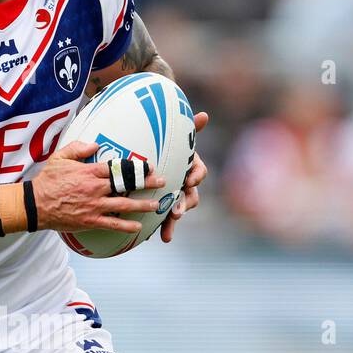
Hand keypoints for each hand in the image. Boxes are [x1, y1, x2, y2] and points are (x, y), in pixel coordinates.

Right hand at [34, 138, 166, 234]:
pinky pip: (112, 224)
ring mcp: (94, 205)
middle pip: (126, 185)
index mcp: (90, 172)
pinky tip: (138, 227)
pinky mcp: (90, 220)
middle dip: (147, 183)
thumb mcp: (60, 158)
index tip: (149, 166)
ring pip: (124, 204)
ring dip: (142, 205)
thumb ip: (78, 148)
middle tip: (162, 182)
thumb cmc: (48, 180)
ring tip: (157, 205)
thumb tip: (96, 143)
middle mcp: (95, 188)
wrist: (35, 205)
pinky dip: (126, 226)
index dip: (136, 167)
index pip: (118, 167)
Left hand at [160, 111, 207, 243]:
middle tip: (177, 211)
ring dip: (173, 221)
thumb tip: (205, 115)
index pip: (199, 172)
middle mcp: (184, 183)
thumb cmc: (163, 144)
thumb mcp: (175, 136)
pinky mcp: (162, 207)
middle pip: (191, 196)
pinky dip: (161, 228)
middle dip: (185, 205)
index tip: (189, 180)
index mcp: (189, 167)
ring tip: (168, 230)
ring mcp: (174, 196)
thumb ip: (189, 127)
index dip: (196, 177)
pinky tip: (156, 237)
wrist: (147, 157)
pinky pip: (163, 219)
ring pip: (177, 210)